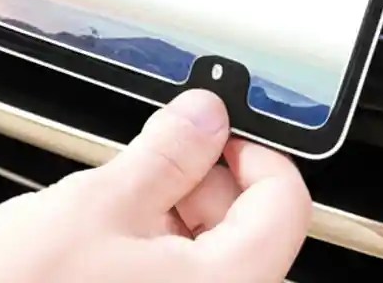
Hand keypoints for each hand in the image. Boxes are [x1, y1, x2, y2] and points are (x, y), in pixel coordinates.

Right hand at [0, 90, 310, 282]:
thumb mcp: (97, 203)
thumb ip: (165, 153)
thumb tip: (205, 116)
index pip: (285, 202)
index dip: (253, 150)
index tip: (215, 129)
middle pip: (251, 230)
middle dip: (204, 182)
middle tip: (153, 160)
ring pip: (212, 258)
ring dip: (174, 216)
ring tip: (114, 204)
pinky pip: (179, 282)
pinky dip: (155, 252)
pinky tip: (108, 241)